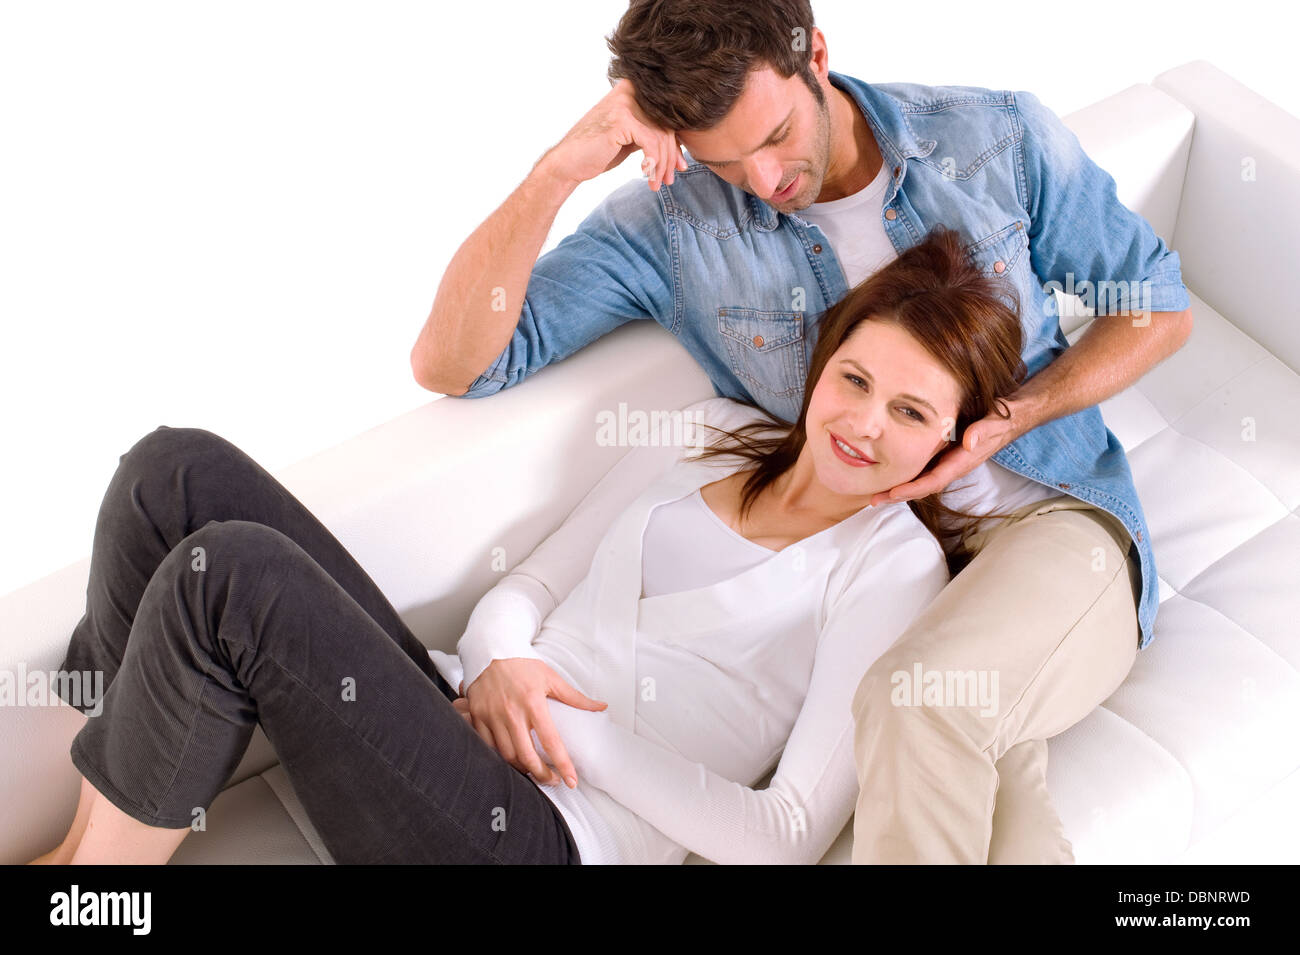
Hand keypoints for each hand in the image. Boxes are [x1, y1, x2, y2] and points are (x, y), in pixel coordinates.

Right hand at [462, 658, 606, 788]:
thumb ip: (575, 697)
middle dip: (542, 775)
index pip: (551, 742)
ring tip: (534, 772)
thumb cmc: (523, 665)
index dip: (563, 765)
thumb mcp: (551, 678)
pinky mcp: (477, 716)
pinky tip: (511, 760)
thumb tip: (601, 706)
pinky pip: (487, 746)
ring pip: (506, 755)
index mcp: (533, 703)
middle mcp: (512, 712)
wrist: (490, 650)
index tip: (571, 781)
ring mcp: (492, 716)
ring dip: (522, 769)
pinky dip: (499, 758)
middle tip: (553, 781)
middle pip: (527, 756)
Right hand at [539, 78, 688, 191]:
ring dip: (662, 165)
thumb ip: (651, 132)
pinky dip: (653, 163)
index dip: (676, 144)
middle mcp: (630, 91)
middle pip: (666, 125)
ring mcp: (625, 103)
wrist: (568, 163)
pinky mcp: (622, 120)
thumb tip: (681, 142)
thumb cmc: (598, 152)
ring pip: (661, 136)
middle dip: (671, 157)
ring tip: (656, 183)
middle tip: (670, 179)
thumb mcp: (630, 138)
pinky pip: (651, 143)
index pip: (666, 117)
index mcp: (632, 91)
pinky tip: (646, 175)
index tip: (679, 166)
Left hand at [868, 399, 1027, 505]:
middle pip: (922, 487)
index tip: (893, 493)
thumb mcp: (994, 422)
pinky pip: (923, 470)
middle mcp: (952, 466)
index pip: (934, 481)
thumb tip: (969, 441)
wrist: (1011, 420)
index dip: (913, 489)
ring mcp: (948, 462)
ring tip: (874, 494)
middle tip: (873, 500)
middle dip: (898, 495)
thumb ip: (982, 431)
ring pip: (920, 480)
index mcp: (962, 462)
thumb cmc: (1001, 420)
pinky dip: (906, 475)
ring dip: (898, 488)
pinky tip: (889, 475)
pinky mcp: (944, 455)